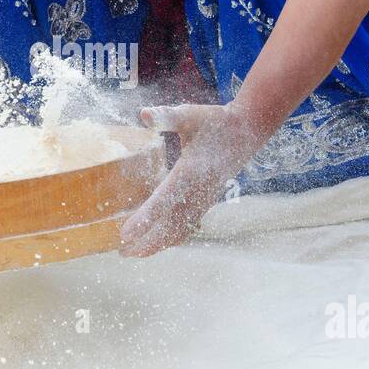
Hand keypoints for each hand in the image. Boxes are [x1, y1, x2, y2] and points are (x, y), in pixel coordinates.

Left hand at [119, 102, 253, 257]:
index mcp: (190, 171)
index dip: (145, 219)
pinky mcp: (206, 201)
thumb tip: (144, 114)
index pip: (164, 200)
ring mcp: (204, 199)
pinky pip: (188, 226)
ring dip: (157, 244)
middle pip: (170, 225)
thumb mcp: (189, 114)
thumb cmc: (215, 121)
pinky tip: (156, 245)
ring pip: (180, 230)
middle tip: (121, 252)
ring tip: (132, 254)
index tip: (125, 234)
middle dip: (147, 241)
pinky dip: (171, 239)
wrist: (247, 131)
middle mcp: (198, 190)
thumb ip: (167, 116)